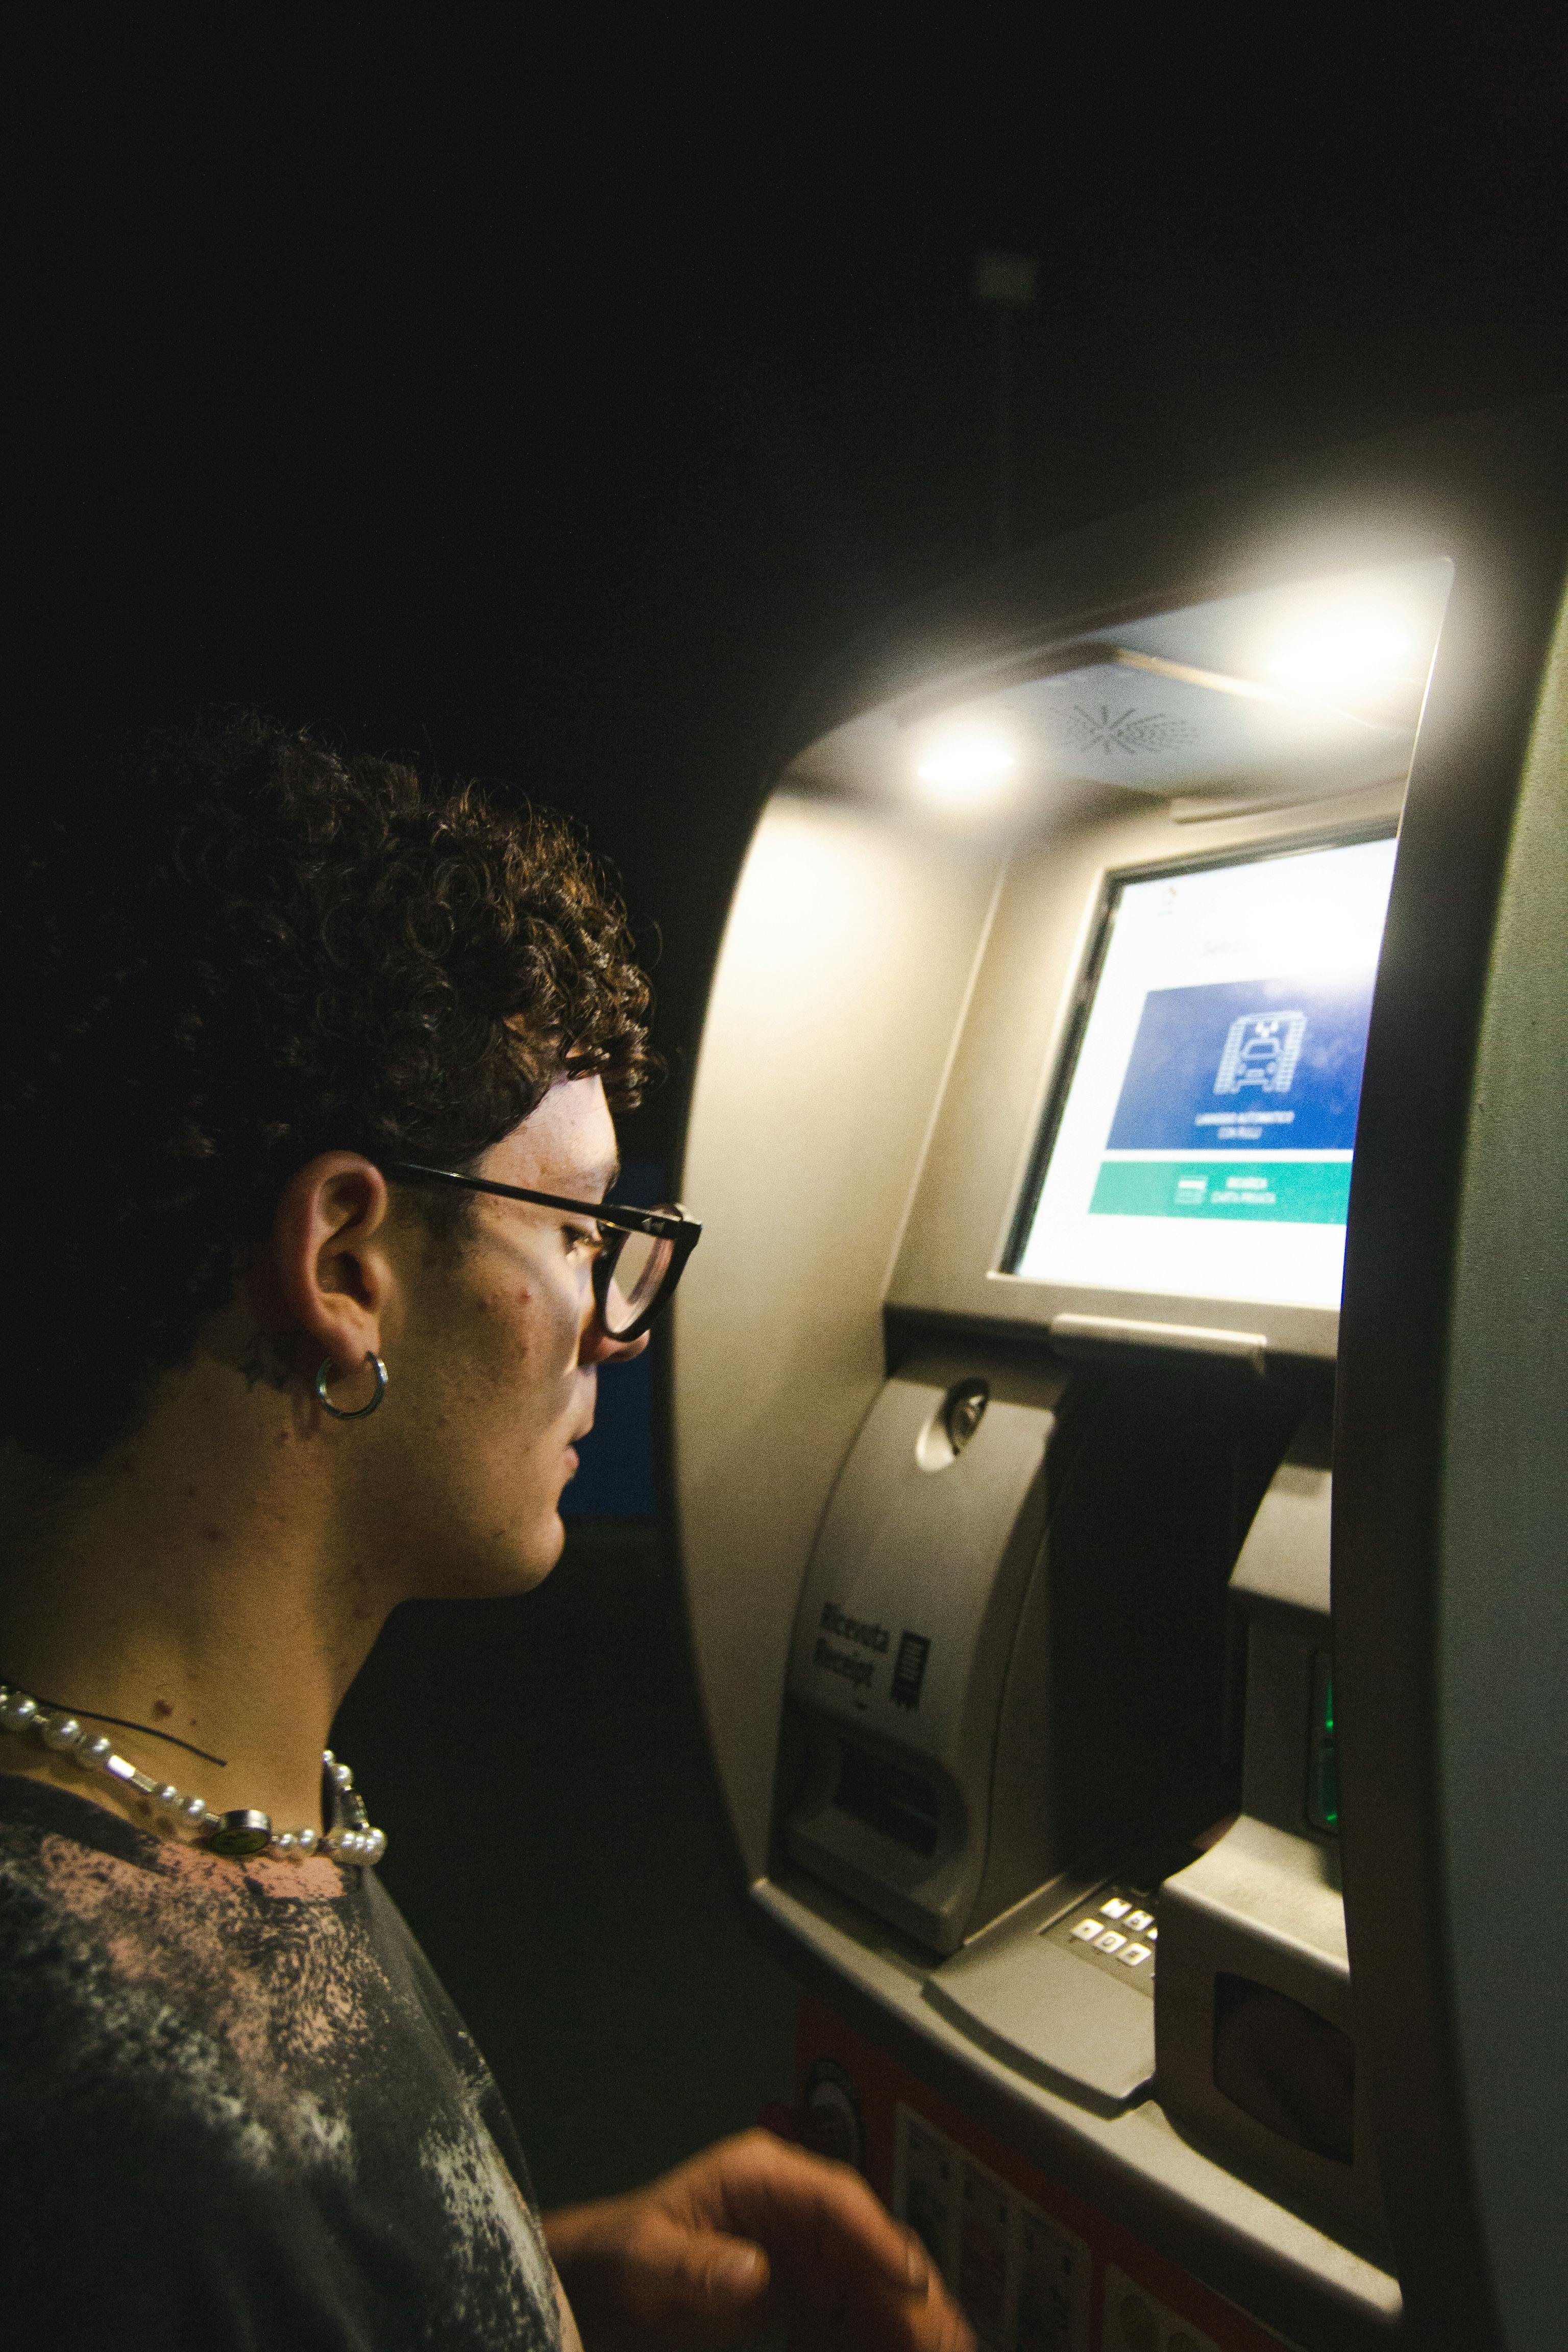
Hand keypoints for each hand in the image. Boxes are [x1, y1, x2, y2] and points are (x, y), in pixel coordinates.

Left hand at [543, 2127, 974, 2351]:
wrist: (598, 2284)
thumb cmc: (618, 2258)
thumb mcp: (644, 2260)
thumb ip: (696, 2267)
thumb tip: (753, 2276)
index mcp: (761, 2177)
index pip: (836, 2199)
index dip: (879, 2238)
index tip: (912, 2282)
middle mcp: (793, 2205)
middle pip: (867, 2244)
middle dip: (910, 2293)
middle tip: (950, 2339)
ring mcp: (802, 2246)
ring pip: (870, 2283)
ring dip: (905, 2321)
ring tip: (947, 2351)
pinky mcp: (801, 2287)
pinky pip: (849, 2313)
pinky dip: (874, 2338)